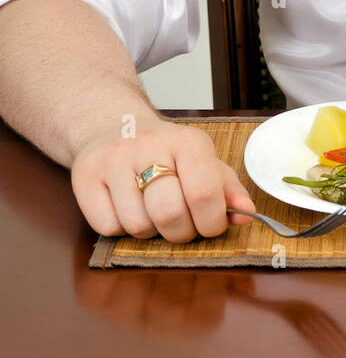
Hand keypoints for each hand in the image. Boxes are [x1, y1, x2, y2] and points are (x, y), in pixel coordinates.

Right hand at [71, 120, 257, 242]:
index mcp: (187, 141)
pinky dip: (119, 227)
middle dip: (180, 232)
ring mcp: (114, 159)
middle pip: (170, 214)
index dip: (211, 222)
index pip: (205, 193)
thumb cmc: (166, 153)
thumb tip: (247, 213)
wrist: (113, 126)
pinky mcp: (85, 175)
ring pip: (138, 225)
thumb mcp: (202, 161)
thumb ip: (228, 189)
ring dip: (148, 229)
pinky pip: (107, 226)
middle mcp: (149, 145)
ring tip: (149, 208)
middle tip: (180, 223)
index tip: (210, 225)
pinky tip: (123, 205)